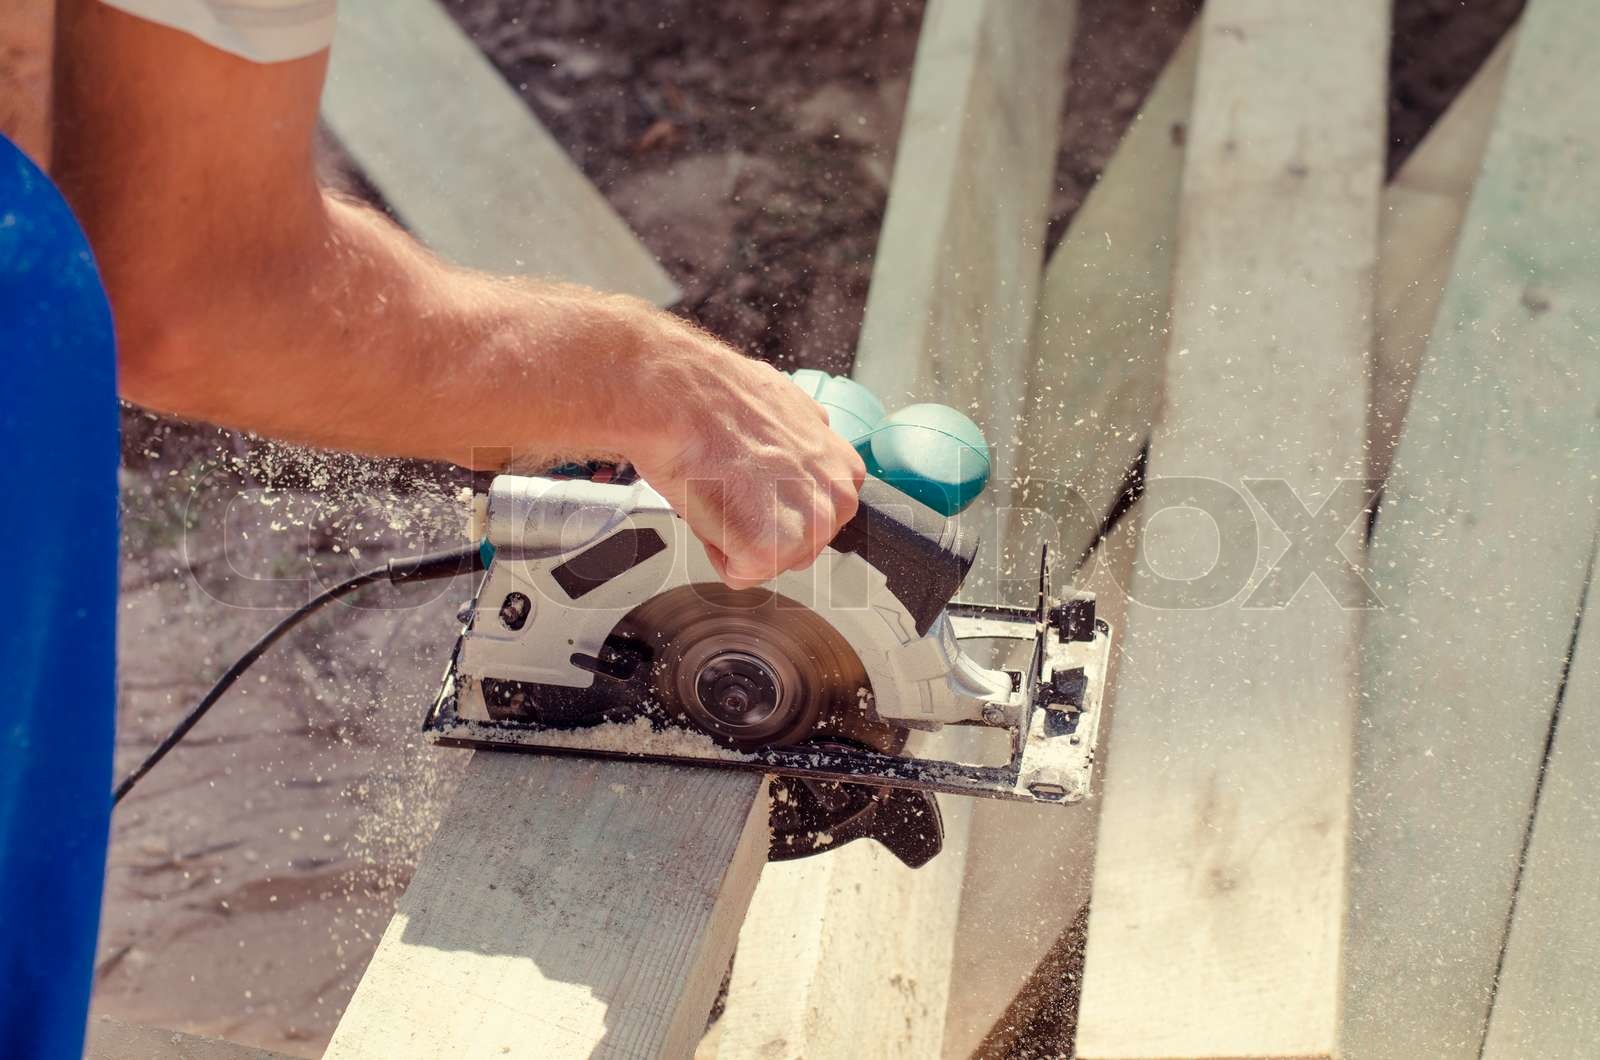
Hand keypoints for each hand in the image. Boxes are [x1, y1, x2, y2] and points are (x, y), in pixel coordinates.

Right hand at [622, 318, 865, 588]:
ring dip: (738, 536)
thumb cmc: (718, 400)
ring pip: (767, 561)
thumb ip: (804, 450)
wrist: (680, 397)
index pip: (811, 518)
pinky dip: (715, 548)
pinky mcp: (769, 550)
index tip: (752, 480)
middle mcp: (836, 501)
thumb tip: (796, 456)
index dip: (772, 504)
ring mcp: (807, 529)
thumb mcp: (788, 413)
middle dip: (760, 525)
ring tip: (722, 489)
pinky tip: (712, 506)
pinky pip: (738, 574)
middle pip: (794, 547)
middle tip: (733, 483)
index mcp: (844, 472)